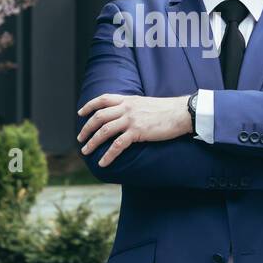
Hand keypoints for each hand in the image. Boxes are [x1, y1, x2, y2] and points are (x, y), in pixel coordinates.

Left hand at [77, 93, 191, 166]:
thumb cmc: (167, 110)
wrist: (182, 112)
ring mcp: (131, 120)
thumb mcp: (146, 103)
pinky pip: (118, 145)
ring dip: (92, 142)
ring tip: (86, 151)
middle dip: (87, 128)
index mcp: (128, 100)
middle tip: (80, 138)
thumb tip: (125, 115)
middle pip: (99, 117)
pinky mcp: (138, 132)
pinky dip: (108, 155)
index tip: (80, 113)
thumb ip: (133, 107)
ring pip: (104, 131)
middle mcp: (127, 108)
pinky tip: (103, 163)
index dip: (89, 106)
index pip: (103, 99)